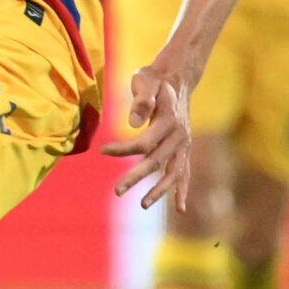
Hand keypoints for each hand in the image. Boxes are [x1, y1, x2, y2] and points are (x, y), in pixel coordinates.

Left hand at [101, 58, 193, 207]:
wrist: (178, 79)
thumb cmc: (156, 80)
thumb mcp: (146, 80)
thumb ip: (141, 99)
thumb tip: (133, 122)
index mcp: (169, 119)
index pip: (145, 142)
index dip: (123, 149)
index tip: (103, 150)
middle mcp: (179, 135)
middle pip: (156, 161)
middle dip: (136, 177)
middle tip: (117, 191)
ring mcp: (184, 144)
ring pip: (173, 172)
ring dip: (159, 190)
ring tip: (143, 205)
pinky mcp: (184, 149)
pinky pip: (184, 173)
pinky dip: (182, 190)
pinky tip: (180, 209)